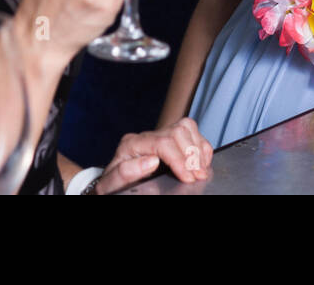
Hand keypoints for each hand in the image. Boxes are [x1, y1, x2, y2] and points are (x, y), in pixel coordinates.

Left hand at [94, 118, 213, 192]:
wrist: (112, 186)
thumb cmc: (112, 186)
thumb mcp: (112, 184)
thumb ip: (126, 172)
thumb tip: (151, 161)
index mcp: (131, 144)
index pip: (163, 143)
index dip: (179, 160)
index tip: (188, 178)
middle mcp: (146, 136)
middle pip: (177, 131)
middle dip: (192, 155)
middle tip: (199, 176)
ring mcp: (158, 135)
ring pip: (186, 127)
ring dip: (198, 149)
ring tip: (201, 170)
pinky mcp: (169, 139)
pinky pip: (191, 132)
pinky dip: (200, 146)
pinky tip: (202, 162)